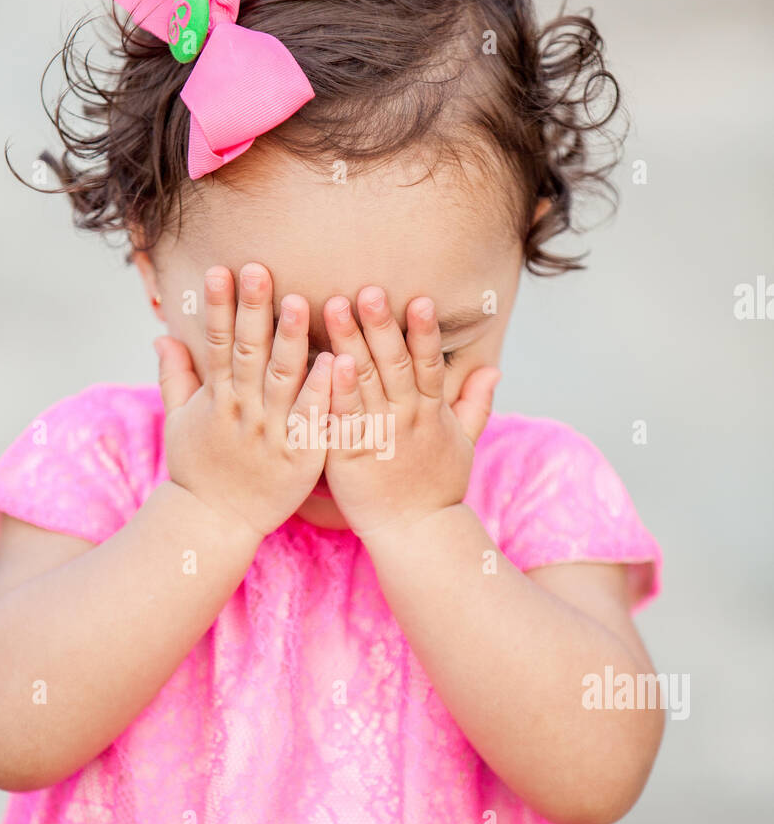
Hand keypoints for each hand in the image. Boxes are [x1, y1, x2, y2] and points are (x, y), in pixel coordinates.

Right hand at [155, 263, 331, 540]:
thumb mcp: (179, 422)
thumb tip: (162, 336)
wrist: (214, 524)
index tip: (221, 270)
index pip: (215, 343)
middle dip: (253, 310)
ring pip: (282, 380)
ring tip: (302, 303)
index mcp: (216, 398)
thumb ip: (175, 377)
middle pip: (247, 353)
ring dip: (291, 341)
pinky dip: (323, 391)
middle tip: (260, 270)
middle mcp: (242, 411)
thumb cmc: (199, 470)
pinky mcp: (299, 457)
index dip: (217, 306)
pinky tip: (337, 361)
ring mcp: (271, 434)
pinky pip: (313, 420)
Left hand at [322, 287, 500, 538]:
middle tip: (368, 290)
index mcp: (430, 412)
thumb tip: (494, 370)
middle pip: (394, 364)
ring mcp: (377, 435)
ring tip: (334, 307)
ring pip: (364, 382)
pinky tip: (329, 363)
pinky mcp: (349, 453)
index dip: (425, 332)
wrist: (415, 534)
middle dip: (381, 325)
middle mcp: (405, 418)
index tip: (419, 299)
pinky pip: (343, 417)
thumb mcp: (464, 445)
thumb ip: (476, 404)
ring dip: (350, 343)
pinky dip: (338, 390)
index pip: (429, 363)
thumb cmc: (436, 488)